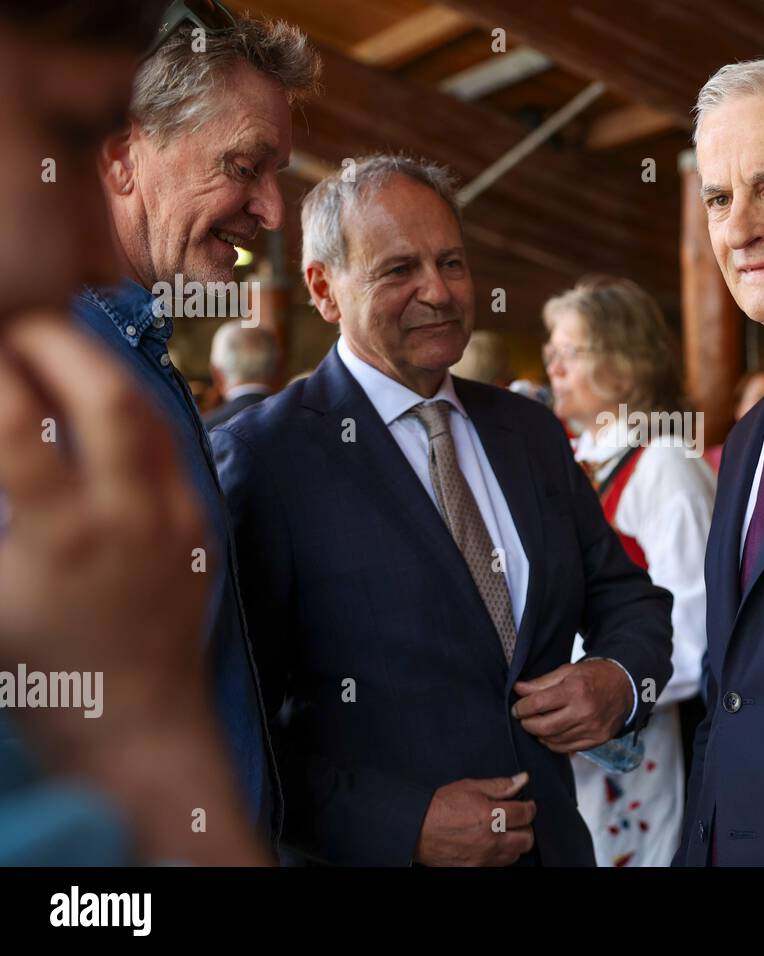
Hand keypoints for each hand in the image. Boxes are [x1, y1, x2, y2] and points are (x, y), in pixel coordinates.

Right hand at [0, 313, 212, 740]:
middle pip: (107, 394)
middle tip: (16, 322)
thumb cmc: (42, 679)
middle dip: (57, 343)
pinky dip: (129, 412)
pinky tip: (98, 401)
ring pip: (151, 412)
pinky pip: (168, 447)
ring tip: (56, 346)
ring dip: (101, 368)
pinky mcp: (200, 526)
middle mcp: (130, 515)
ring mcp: (177, 517)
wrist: (139, 727)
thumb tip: (2, 451)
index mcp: (62, 536)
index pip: (16, 424)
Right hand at [416, 773, 535, 865]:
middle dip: (525, 827)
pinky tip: (492, 844)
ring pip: (515, 855)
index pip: (527, 813)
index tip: (526, 805)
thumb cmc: (440, 806)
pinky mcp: (475, 869)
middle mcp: (491, 840)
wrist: (416, 828)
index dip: (529, 806)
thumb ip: (500, 785)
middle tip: (516, 819)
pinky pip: (498, 865)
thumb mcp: (471, 787)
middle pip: (527, 838)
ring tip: (503, 832)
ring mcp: (483, 858)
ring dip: (514, 843)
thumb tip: (522, 779)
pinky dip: (500, 856)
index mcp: (492, 816)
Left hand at [512, 659, 631, 752]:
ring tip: (537, 724)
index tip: (517, 708)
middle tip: (523, 718)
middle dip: (527, 724)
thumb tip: (517, 689)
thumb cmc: (594, 676)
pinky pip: (566, 748)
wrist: (626, 686)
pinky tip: (551, 733)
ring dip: (539, 734)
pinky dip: (553, 743)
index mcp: (575, 690)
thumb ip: (541, 682)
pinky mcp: (596, 740)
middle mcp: (584, 711)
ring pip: (553, 740)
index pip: (538, 704)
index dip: (522, 707)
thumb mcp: (568, 671)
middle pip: (544, 727)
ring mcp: (591, 728)